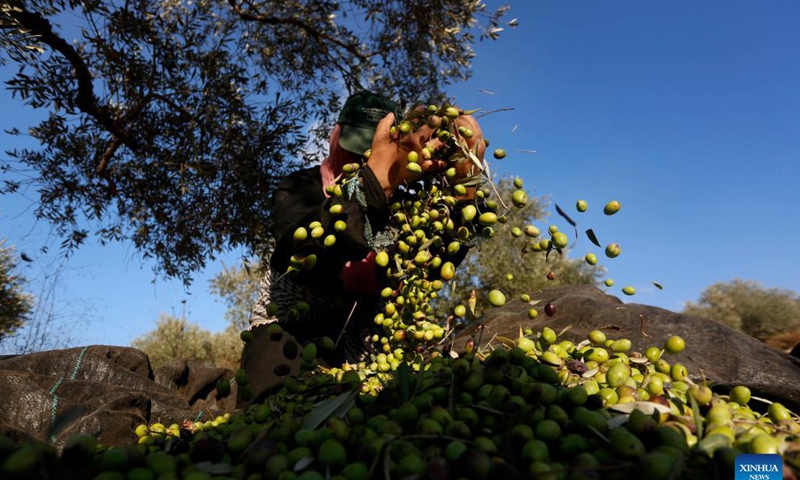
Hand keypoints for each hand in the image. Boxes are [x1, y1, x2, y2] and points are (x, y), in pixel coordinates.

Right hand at [367, 110, 485, 198]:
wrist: (381, 177)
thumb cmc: (378, 156)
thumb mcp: (379, 137)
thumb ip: (385, 123)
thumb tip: (391, 114)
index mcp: (408, 135)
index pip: (416, 120)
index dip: (421, 112)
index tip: (425, 107)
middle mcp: (417, 144)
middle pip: (430, 131)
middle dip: (437, 123)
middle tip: (443, 117)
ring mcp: (421, 156)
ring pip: (436, 145)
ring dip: (442, 139)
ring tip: (448, 134)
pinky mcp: (422, 167)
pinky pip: (434, 165)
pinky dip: (440, 163)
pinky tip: (446, 161)